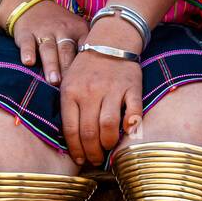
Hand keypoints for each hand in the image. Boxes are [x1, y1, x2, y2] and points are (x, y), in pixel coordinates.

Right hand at [6, 0, 89, 84]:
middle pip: (66, 50)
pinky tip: (28, 62)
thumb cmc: (60, 25)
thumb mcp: (77, 29)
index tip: (88, 79)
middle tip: (71, 85)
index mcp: (78, 30)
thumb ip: (85, 47)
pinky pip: (27, 43)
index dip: (86, 63)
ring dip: (51, 65)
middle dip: (68, 68)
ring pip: (48, 49)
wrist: (32, 6)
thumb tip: (97, 75)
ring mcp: (43, 31)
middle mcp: (62, 30)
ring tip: (53, 81)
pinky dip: (27, 52)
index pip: (84, 47)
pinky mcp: (26, 34)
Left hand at [59, 47, 144, 167]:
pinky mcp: (132, 87)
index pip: (71, 129)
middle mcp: (90, 92)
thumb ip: (68, 106)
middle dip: (92, 152)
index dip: (76, 149)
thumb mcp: (68, 81)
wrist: (111, 41)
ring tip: (108, 149)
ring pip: (108, 125)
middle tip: (95, 159)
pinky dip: (131, 126)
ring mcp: (112, 89)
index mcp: (71, 92)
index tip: (80, 159)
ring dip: (108, 143)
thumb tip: (70, 138)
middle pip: (89, 131)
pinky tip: (127, 133)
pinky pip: (133, 111)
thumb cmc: (88, 66)